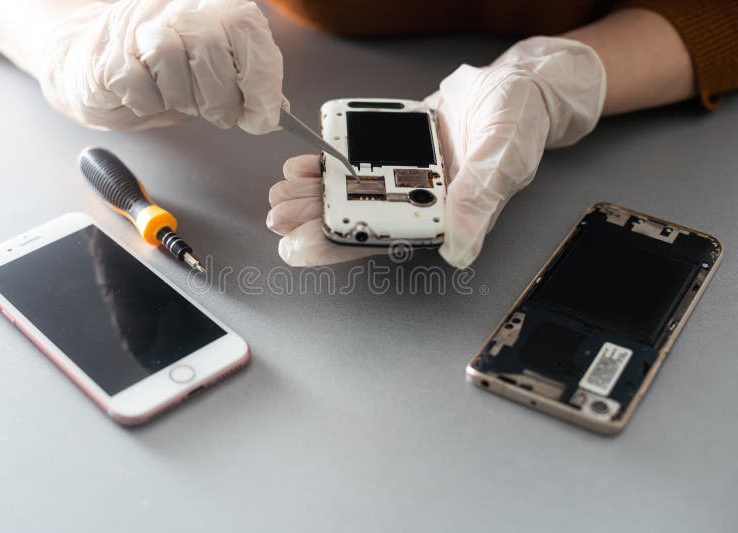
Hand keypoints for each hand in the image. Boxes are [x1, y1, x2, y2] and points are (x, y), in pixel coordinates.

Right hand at [39, 0, 283, 132]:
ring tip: (181, 102)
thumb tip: (277, 109)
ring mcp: (137, 26)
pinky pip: (137, 82)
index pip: (246, 27)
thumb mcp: (215, 77)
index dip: (261, 78)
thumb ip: (247, 86)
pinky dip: (150, 103)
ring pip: (171, 59)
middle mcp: (176, 6)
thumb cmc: (164, 74)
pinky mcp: (107, 54)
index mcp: (212, 7)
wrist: (96, 65)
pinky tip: (148, 99)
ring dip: (184, 99)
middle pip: (211, 47)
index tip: (263, 116)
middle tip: (219, 114)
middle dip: (222, 98)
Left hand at [267, 37, 604, 266]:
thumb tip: (458, 248)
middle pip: (360, 219)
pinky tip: (306, 164)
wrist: (519, 86)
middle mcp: (421, 201)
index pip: (384, 239)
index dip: (340, 245)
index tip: (300, 246)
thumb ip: (480, 200)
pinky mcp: (398, 151)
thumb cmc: (520, 124)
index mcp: (445, 216)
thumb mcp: (502, 159)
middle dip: (314, 220)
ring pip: (354, 193)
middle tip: (278, 215)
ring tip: (283, 191)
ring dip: (316, 194)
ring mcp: (407, 176)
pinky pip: (359, 162)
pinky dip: (331, 163)